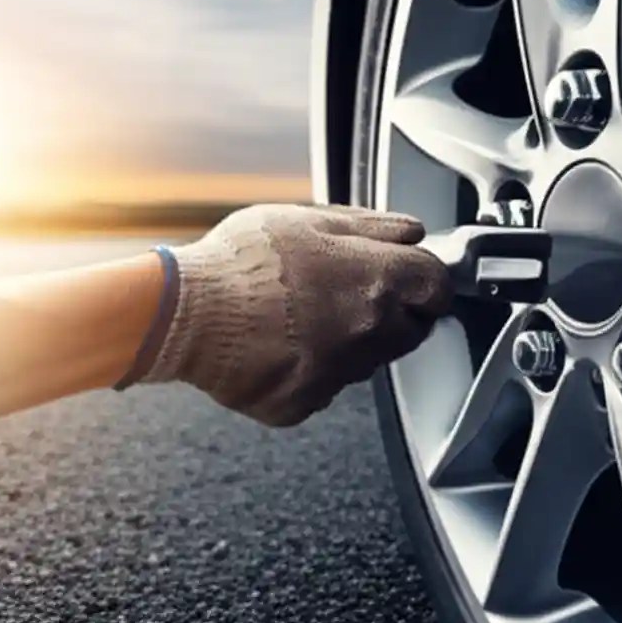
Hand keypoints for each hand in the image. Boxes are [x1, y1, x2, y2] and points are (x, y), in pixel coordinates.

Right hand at [143, 204, 451, 425]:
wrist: (183, 313)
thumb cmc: (240, 261)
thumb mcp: (308, 220)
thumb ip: (371, 226)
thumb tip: (411, 231)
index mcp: (377, 280)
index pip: (438, 286)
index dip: (426, 279)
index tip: (413, 278)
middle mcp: (369, 332)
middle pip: (411, 329)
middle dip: (391, 312)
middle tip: (346, 293)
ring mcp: (340, 374)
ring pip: (368, 360)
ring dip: (351, 341)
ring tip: (302, 315)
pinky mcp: (308, 402)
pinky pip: (326, 386)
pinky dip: (312, 369)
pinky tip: (281, 344)